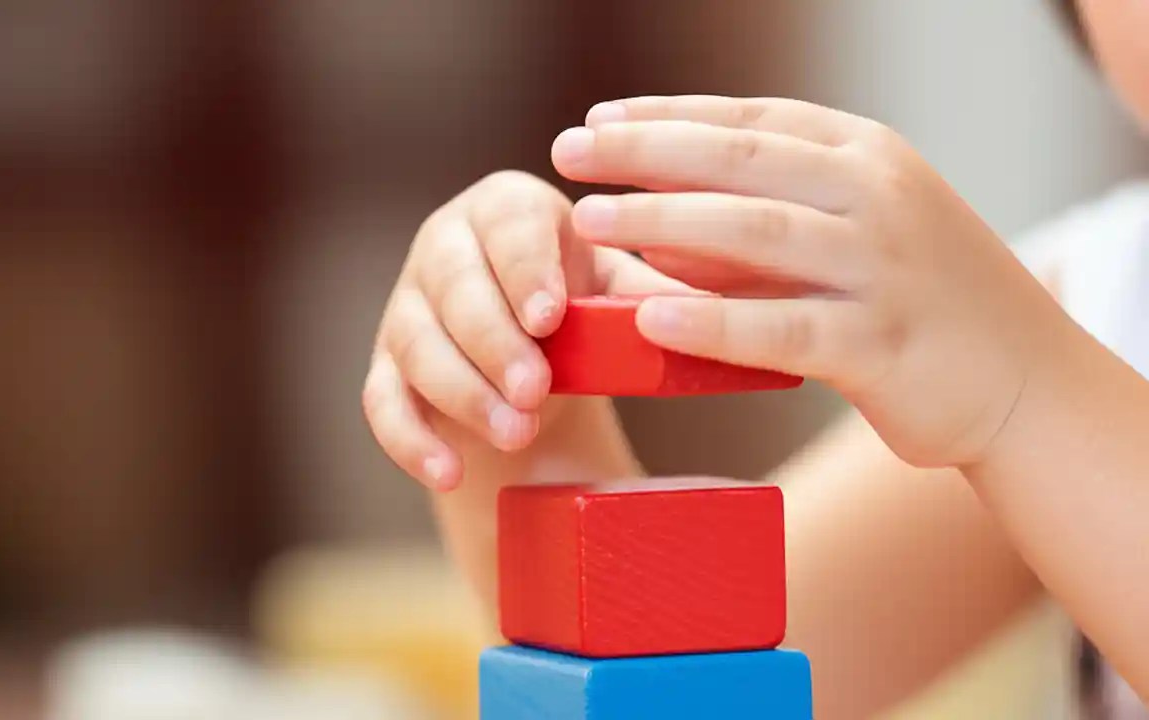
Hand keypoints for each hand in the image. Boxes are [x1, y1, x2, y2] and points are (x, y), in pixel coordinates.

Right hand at [364, 171, 692, 490]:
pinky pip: (381, 402)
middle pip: (454, 287)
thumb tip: (712, 315)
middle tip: (535, 390)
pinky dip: (412, 439)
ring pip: (417, 344)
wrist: (531, 352)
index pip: (507, 226)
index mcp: (505, 208)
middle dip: (494, 341)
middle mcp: (445, 246)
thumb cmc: (582, 306)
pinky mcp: (385, 367)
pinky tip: (449, 472)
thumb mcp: (617, 291)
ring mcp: (407, 308)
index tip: (551, 316)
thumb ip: (653, 296)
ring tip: (516, 432)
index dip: (525, 270)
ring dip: (463, 391)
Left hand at [552, 96, 1067, 467]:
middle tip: (568, 152)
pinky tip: (650, 314)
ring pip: (753, 230)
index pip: (749, 118)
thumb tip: (658, 228)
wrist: (1024, 378)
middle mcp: (874, 194)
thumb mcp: (857, 231)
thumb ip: (766, 221)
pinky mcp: (879, 343)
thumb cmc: (921, 298)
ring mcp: (880, 266)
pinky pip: (781, 328)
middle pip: (739, 158)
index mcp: (864, 155)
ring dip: (661, 220)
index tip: (596, 121)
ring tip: (589, 219)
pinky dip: (712, 320)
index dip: (666, 116)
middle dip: (644, 152)